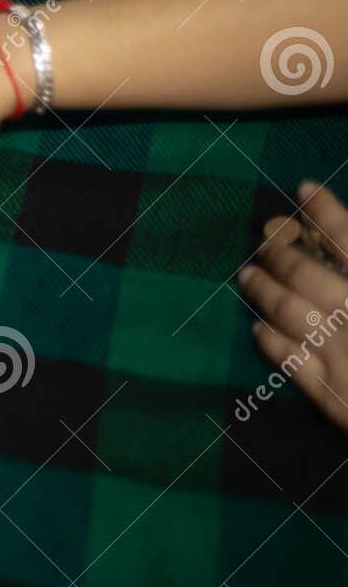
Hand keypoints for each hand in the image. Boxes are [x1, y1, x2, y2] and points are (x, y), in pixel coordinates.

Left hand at [238, 182, 347, 431]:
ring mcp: (343, 357)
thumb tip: (345, 250)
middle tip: (265, 239)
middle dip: (281, 252)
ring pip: (287, 313)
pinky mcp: (334, 398)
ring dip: (264, 290)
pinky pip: (290, 362)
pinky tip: (259, 330)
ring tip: (248, 275)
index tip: (305, 189)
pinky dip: (271, 342)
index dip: (327, 212)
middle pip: (307, 273)